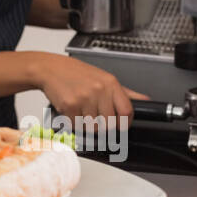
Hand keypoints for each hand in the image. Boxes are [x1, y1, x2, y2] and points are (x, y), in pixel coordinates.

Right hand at [25, 52, 147, 122]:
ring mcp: (84, 98)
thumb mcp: (103, 78)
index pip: (127, 112)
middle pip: (110, 124)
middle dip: (102, 125)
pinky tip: (71, 110)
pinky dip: (73, 123)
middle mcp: (99, 90)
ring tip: (81, 111)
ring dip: (86, 124)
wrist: (49, 68)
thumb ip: (125, 93)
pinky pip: (77, 126)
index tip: (119, 124)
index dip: (124, 123)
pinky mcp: (70, 105)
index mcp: (111, 83)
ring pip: (93, 128)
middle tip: (94, 116)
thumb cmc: (76, 73)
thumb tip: (146, 102)